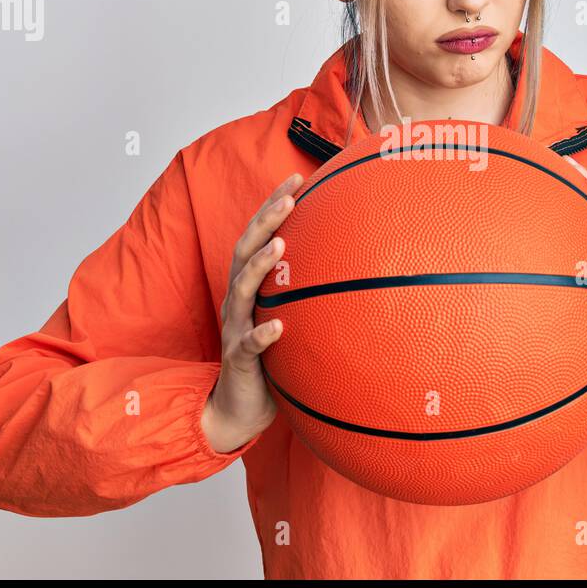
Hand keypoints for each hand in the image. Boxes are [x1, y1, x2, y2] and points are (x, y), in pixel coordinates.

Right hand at [202, 172, 302, 452]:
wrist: (238, 410)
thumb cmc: (269, 360)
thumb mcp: (288, 319)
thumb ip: (306, 293)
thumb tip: (351, 264)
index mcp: (249, 288)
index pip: (258, 237)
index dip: (273, 207)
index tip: (297, 178)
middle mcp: (237, 302)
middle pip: (244, 251)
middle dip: (265, 222)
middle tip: (289, 199)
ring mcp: (235, 329)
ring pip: (240, 292)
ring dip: (259, 267)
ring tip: (279, 247)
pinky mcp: (239, 360)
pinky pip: (250, 346)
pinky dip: (263, 335)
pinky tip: (279, 327)